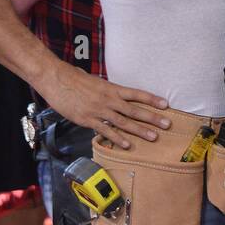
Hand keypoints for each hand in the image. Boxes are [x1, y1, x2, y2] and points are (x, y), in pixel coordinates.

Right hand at [37, 62, 170, 148]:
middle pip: (135, 110)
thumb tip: (117, 96)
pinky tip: (127, 145)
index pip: (137, 94)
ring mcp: (99, 111)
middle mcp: (109, 100)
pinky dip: (117, 139)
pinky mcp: (88, 120)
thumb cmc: (75, 79)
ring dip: (140, 131)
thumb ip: (108, 91)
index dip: (152, 99)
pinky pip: (106, 131)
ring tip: (153, 137)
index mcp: (113, 88)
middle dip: (153, 118)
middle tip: (167, 124)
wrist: (57, 80)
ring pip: (124, 122)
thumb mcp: (97, 82)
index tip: (166, 105)